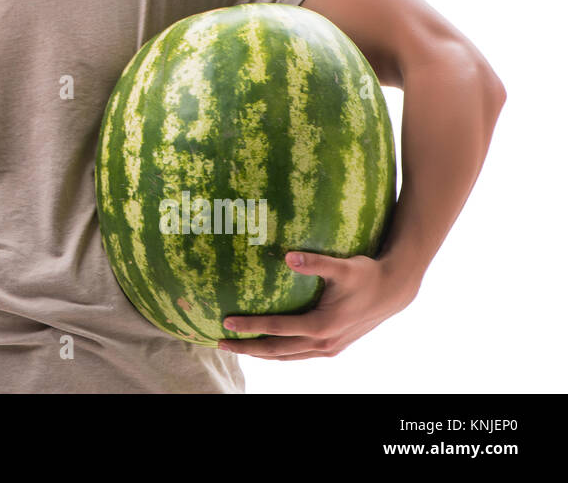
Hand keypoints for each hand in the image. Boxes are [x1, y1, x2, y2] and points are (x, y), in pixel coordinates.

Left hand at [216, 250, 420, 359]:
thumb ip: (315, 262)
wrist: (394, 291)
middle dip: (247, 348)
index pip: (277, 329)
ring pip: (287, 357)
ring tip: (236, 346)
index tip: (226, 321)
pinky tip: (265, 346)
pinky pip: (298, 355)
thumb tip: (287, 256)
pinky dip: (279, 353)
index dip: (250, 326)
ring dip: (261, 354)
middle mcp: (324, 343)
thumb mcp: (342, 265)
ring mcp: (329, 349)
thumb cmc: (366, 274)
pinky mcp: (333, 348)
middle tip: (219, 342)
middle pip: (277, 351)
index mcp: (322, 325)